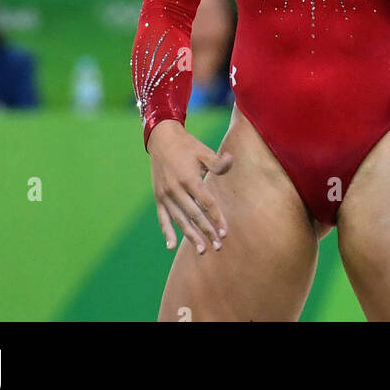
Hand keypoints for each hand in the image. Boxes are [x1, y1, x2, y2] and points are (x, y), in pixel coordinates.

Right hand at [148, 119, 232, 253]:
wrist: (162, 139)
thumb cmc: (187, 145)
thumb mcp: (203, 151)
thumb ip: (217, 162)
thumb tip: (231, 160)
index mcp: (189, 178)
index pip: (206, 203)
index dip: (217, 218)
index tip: (225, 232)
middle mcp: (176, 189)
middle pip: (194, 215)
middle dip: (207, 231)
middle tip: (218, 246)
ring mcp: (165, 195)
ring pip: (180, 220)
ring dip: (191, 236)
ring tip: (202, 250)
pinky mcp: (158, 197)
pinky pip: (162, 218)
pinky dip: (166, 232)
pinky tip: (171, 246)